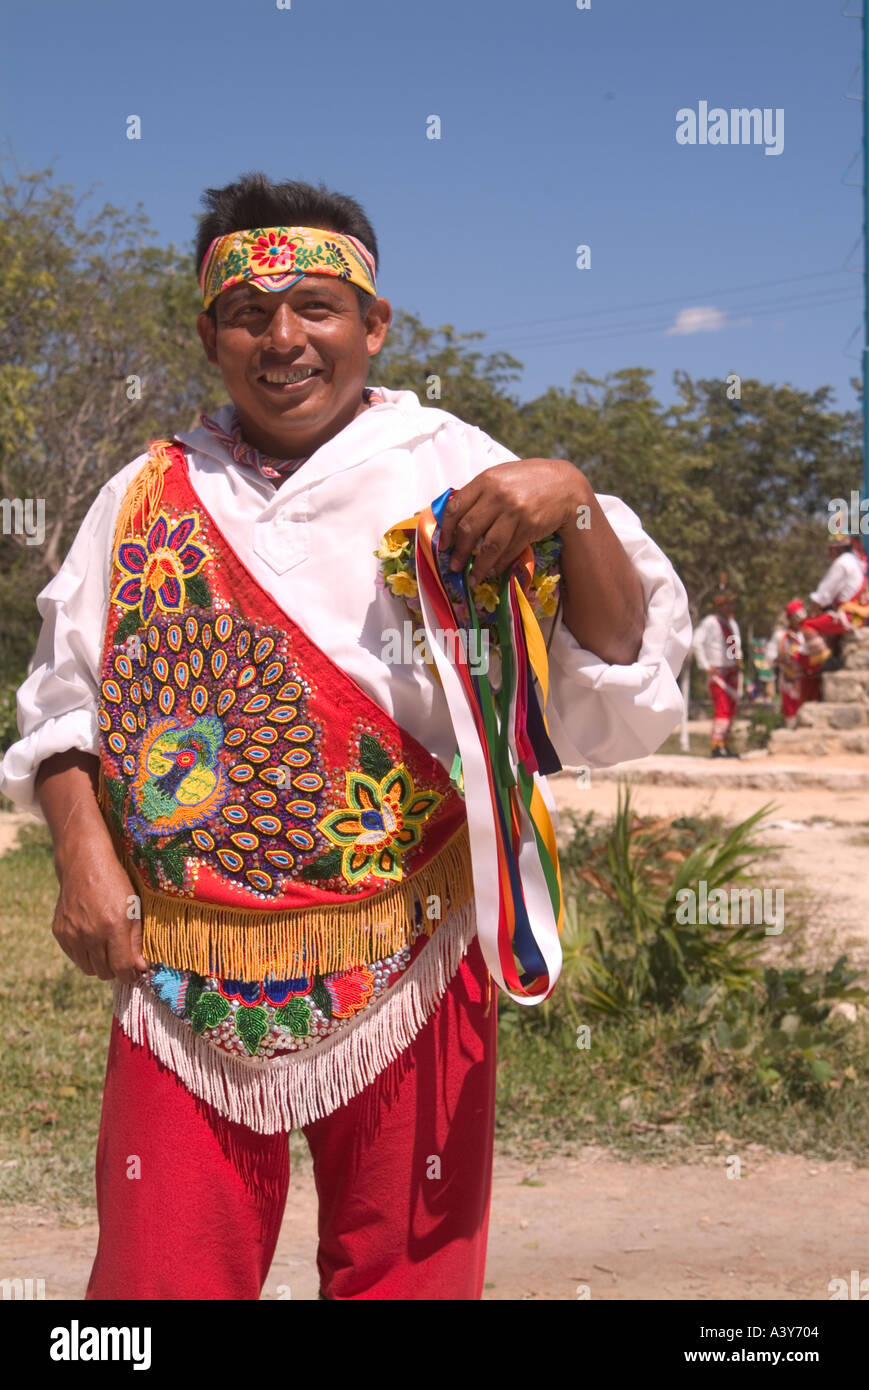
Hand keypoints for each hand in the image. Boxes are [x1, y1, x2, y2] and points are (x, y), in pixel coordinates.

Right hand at [37, 751, 147, 983]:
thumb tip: (140, 969)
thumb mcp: (134, 908)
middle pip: (105, 973)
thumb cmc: (115, 882)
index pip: (122, 968)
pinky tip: (93, 939)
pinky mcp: (60, 932)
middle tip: (123, 958)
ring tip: (109, 948)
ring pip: (89, 969)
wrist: (84, 862)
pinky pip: (75, 957)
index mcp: (113, 926)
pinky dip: (86, 954)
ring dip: (101, 964)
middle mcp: (90, 933)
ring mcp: (72, 934)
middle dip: (117, 969)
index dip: (131, 975)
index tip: (137, 973)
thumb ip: (136, 941)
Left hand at [437, 459, 582, 577]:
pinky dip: (499, 564)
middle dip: (459, 552)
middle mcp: (498, 495)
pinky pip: (509, 551)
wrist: (564, 485)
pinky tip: (493, 571)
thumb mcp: (501, 476)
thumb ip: (479, 493)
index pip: (456, 508)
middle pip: (469, 529)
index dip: (446, 530)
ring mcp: (515, 512)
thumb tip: (455, 518)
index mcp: (486, 480)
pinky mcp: (530, 526)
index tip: (443, 545)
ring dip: (478, 566)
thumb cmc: (529, 480)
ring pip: (488, 546)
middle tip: (454, 566)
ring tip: (473, 577)